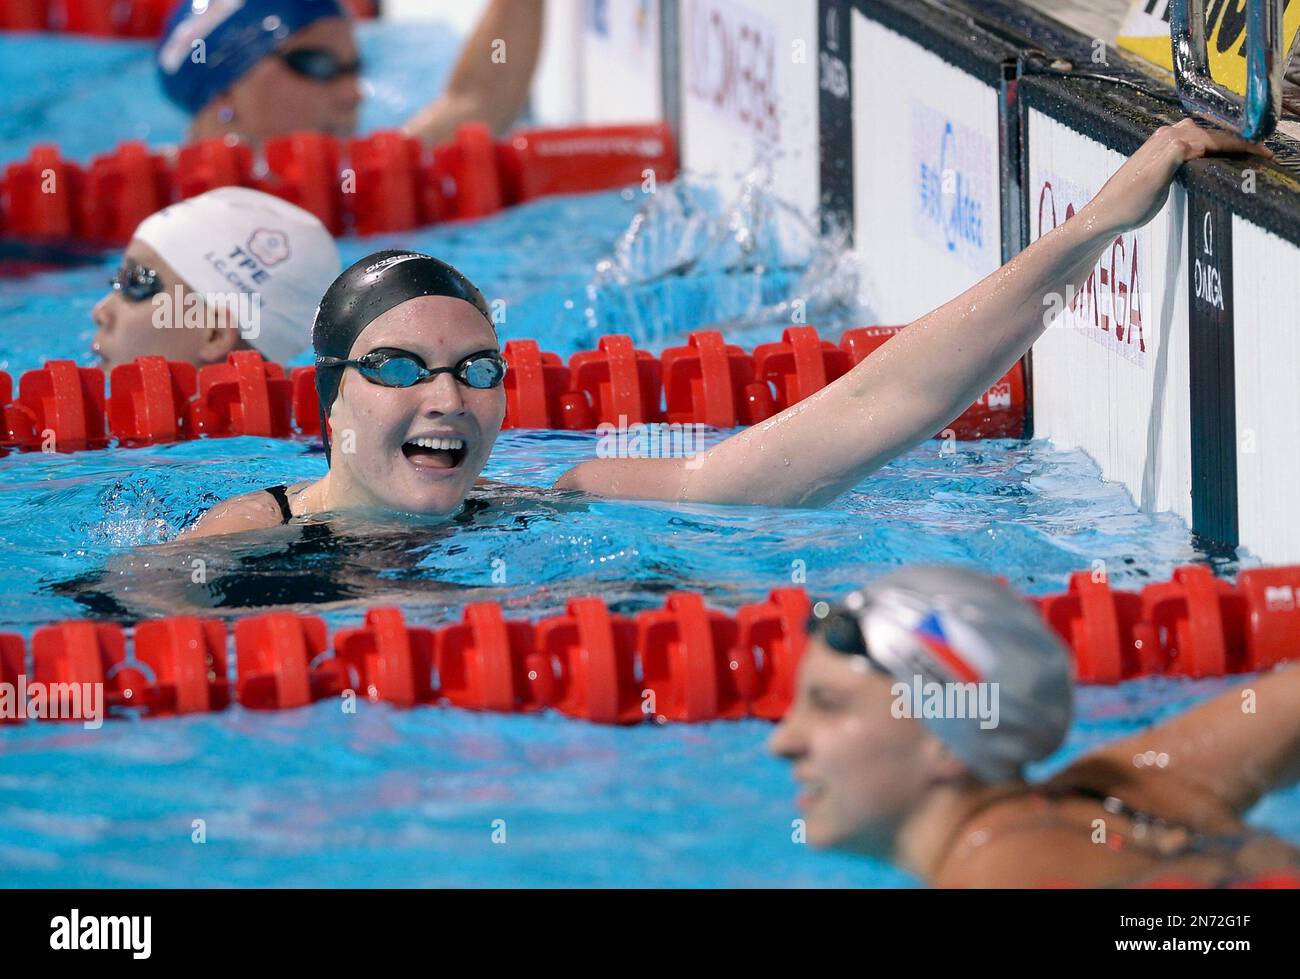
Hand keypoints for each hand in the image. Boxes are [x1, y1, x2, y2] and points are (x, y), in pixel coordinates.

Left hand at [1080, 118, 1273, 236]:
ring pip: (1205, 138)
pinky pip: (1195, 146)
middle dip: (1240, 143)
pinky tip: (1219, 158)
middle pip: (1212, 134)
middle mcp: (1167, 136)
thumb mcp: (1153, 180)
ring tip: (1248, 155)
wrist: (1104, 215)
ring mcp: (1163, 144)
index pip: (1215, 137)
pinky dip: (1212, 150)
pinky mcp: (1161, 155)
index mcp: (1170, 140)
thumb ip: (1173, 155)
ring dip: (1227, 145)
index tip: (1263, 153)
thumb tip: (1194, 140)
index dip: (1242, 145)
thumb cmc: (1127, 203)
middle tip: (1263, 155)